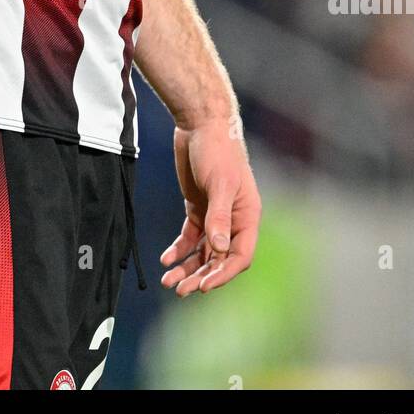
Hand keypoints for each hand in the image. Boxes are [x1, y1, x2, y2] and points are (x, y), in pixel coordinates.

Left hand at [160, 116, 260, 296]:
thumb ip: (219, 216)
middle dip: (201, 276)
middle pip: (219, 258)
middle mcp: (233, 220)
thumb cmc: (218, 150)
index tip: (203, 287)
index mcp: (247, 216)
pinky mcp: (197, 207)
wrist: (201, 123)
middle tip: (180, 290)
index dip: (223, 273)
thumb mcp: (219, 183)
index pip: (239, 255)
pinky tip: (166, 259)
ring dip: (188, 268)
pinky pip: (190, 237)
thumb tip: (218, 249)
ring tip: (168, 281)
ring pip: (203, 252)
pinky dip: (179, 249)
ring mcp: (214, 215)